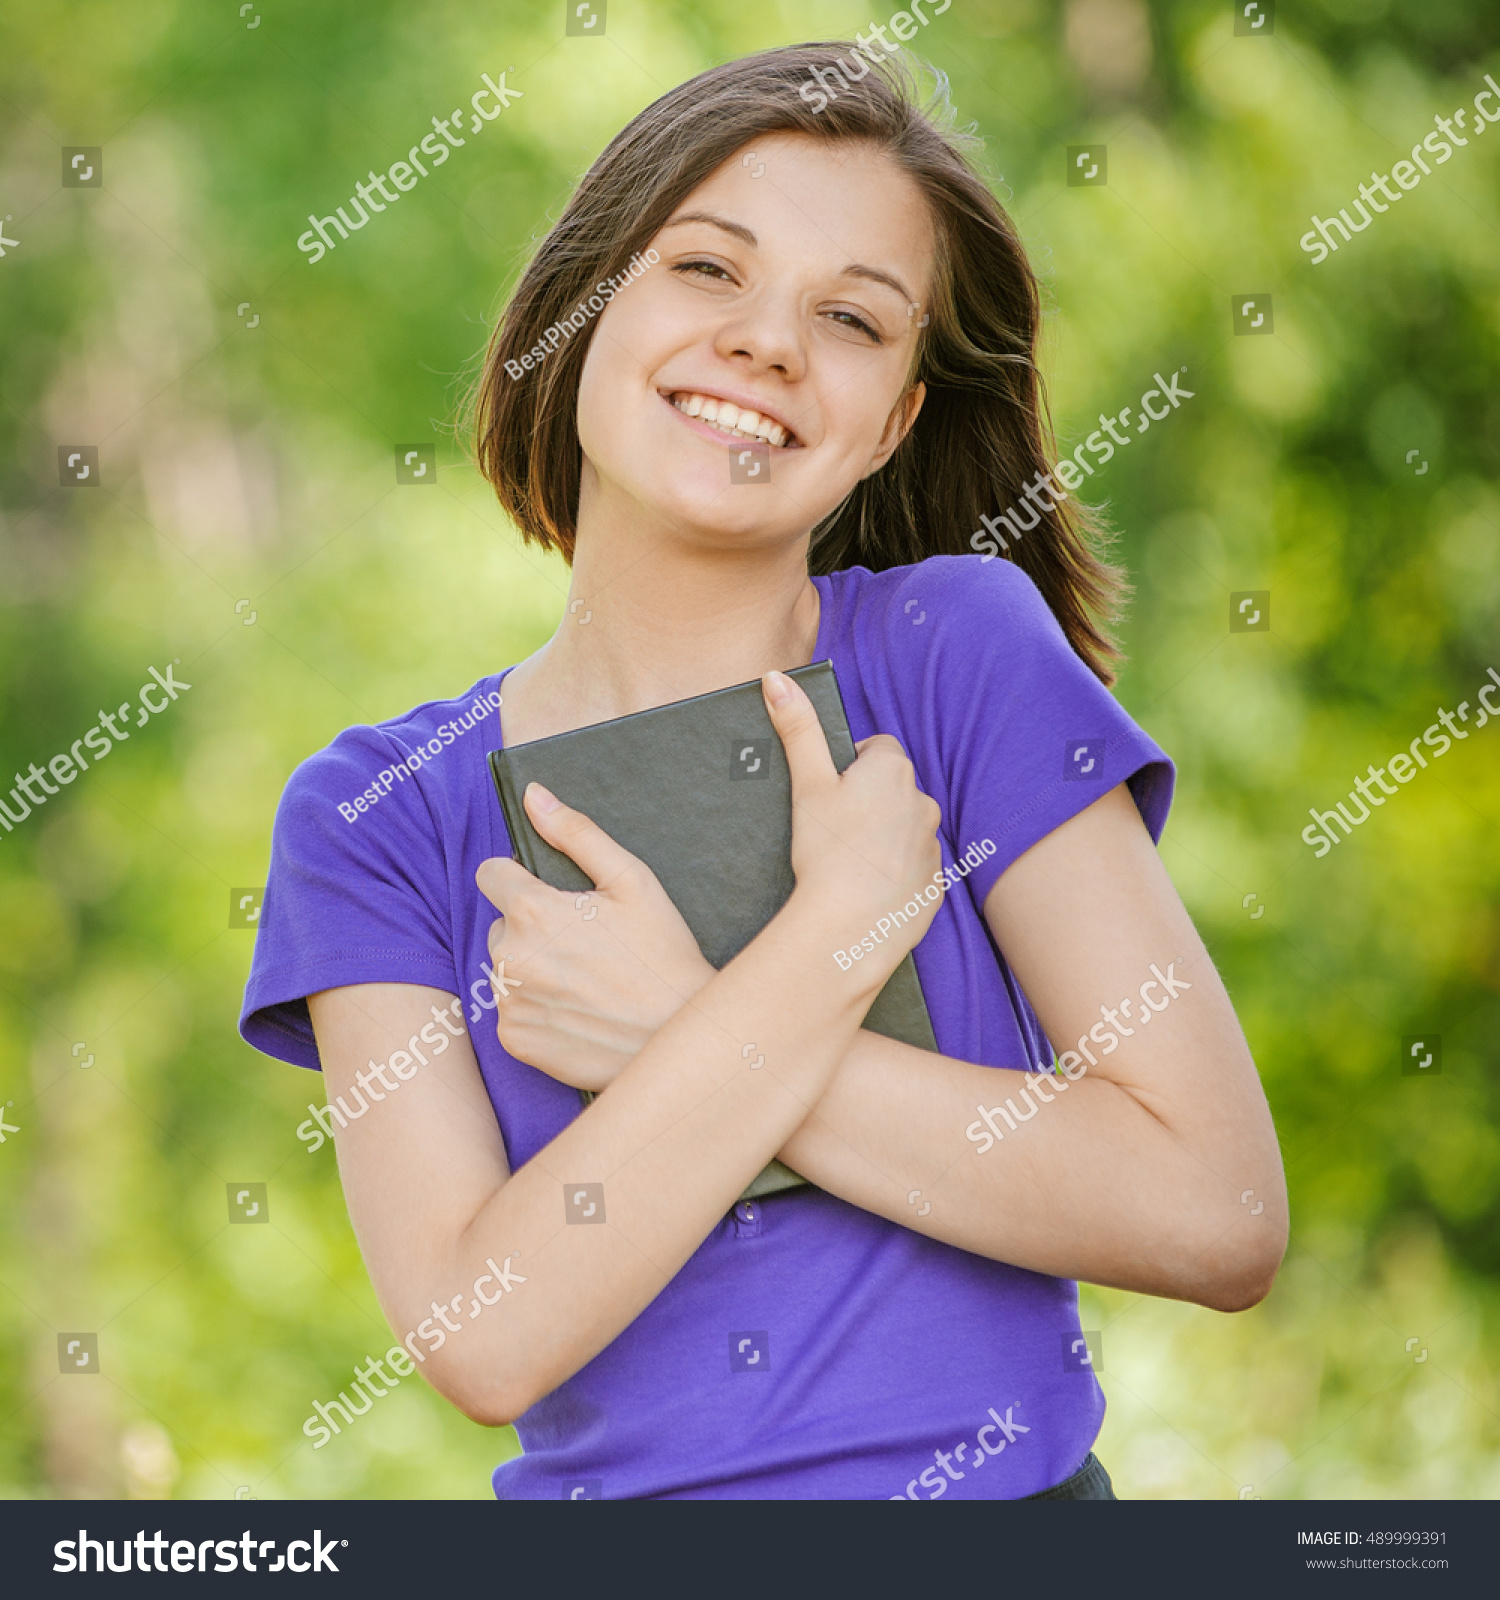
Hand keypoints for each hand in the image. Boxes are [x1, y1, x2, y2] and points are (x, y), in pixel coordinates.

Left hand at [476, 784, 712, 1091]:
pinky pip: (513, 1011)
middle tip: (584, 946)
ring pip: (506, 969)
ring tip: (585, 981)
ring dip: (533, 969)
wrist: (678, 1035)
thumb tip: (535, 795)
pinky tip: (577, 1011)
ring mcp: (510, 1002)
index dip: (522, 880)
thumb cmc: (662, 954)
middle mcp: (509, 957)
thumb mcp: (631, 881)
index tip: (554, 898)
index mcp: (532, 910)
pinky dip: (537, 1009)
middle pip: (501, 924)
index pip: (491, 874)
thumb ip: (577, 833)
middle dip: (532, 928)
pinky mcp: (516, 1040)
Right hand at [763, 669, 943, 985]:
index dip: (850, 767)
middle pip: (892, 789)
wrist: (849, 927)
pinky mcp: (934, 885)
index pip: (877, 749)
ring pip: (905, 829)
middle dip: (868, 802)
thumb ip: (797, 728)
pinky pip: (913, 870)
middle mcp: (923, 802)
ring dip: (883, 837)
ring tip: (847, 862)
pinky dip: (894, 875)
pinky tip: (865, 889)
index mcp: (894, 771)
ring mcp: (933, 846)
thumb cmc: (826, 851)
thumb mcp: (806, 784)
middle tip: (832, 829)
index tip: (830, 793)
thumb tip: (777, 678)